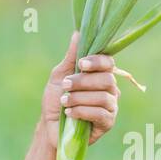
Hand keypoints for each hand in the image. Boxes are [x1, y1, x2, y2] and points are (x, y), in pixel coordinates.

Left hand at [40, 31, 119, 147]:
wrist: (49, 126)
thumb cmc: (56, 99)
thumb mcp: (59, 75)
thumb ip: (71, 56)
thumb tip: (78, 33)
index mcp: (100, 75)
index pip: (108, 62)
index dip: (97, 61)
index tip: (81, 64)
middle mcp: (110, 89)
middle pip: (107, 79)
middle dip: (82, 82)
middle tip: (65, 86)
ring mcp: (111, 107)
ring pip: (103, 96)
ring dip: (79, 98)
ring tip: (64, 101)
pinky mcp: (108, 123)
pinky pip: (101, 114)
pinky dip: (82, 111)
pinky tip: (69, 113)